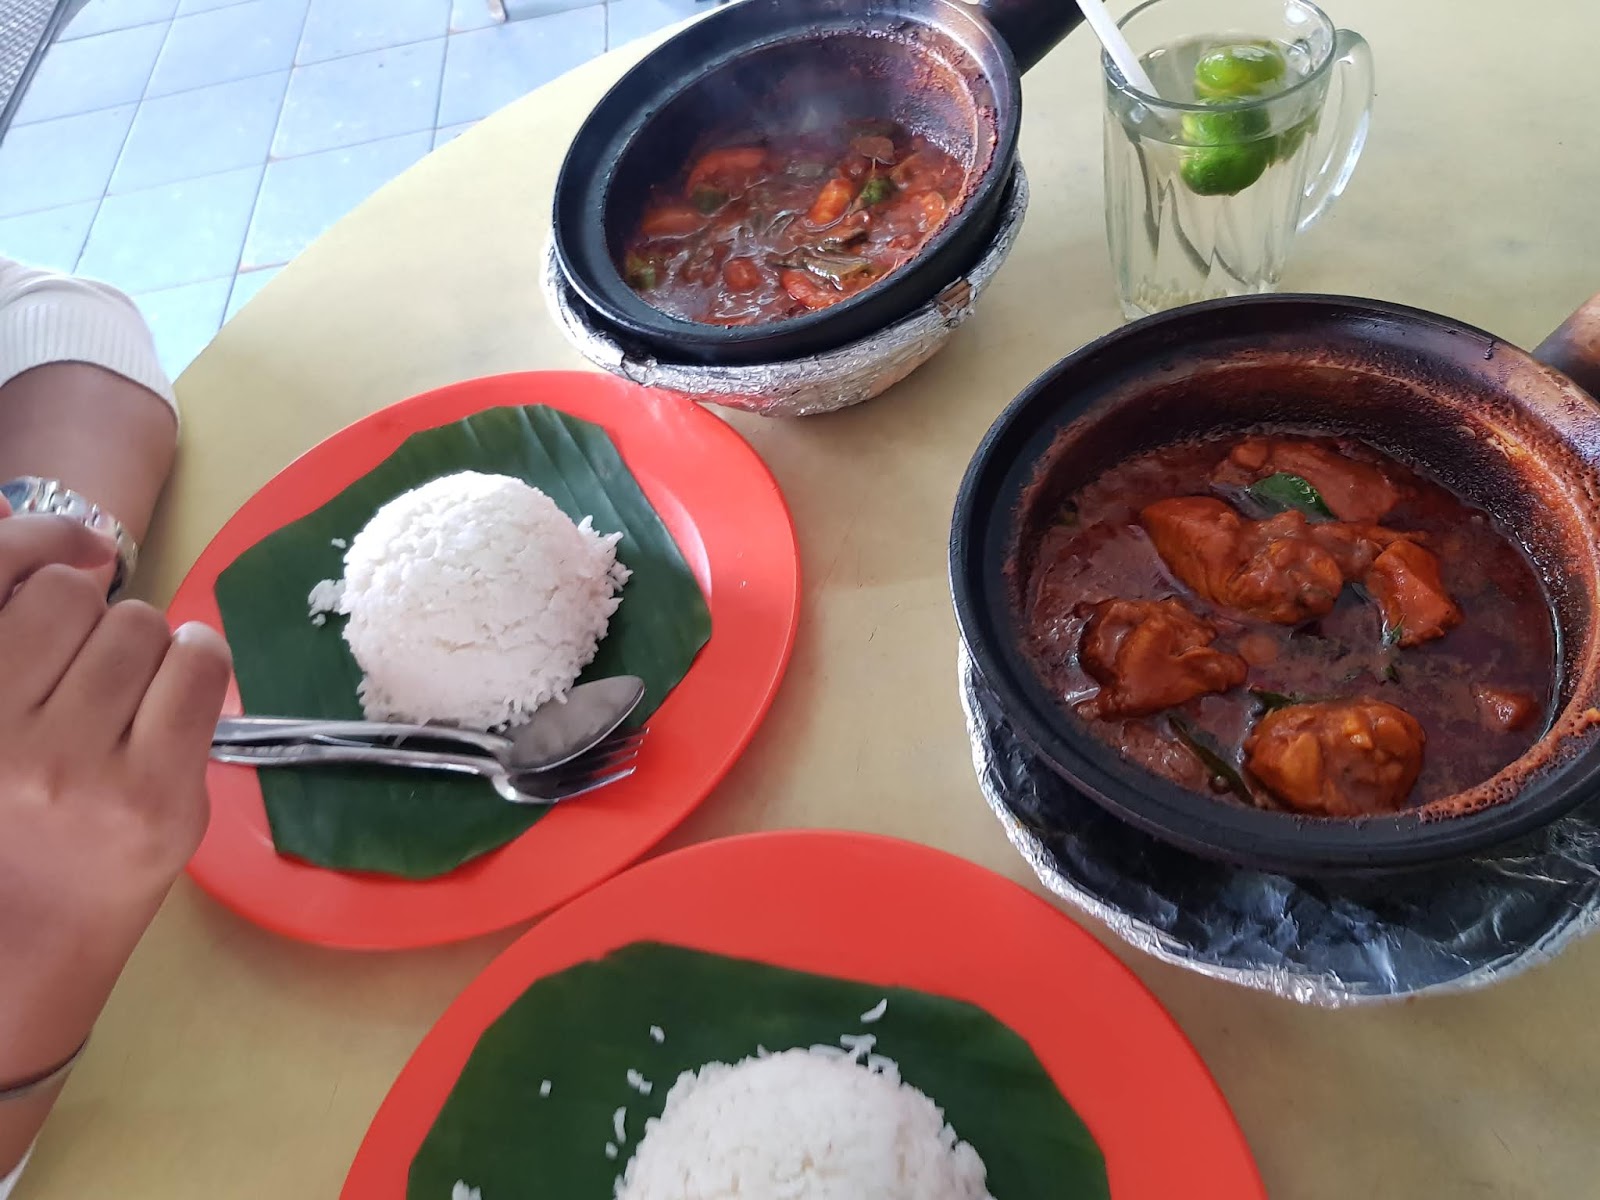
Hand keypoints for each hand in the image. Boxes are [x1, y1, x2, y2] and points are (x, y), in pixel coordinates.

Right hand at [0, 511, 231, 1089]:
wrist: (24, 946)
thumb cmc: (4, 817)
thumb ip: (11, 640)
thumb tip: (76, 552)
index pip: (2, 567)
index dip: (45, 545)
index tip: (76, 558)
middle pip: (80, 603)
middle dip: (95, 622)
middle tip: (91, 671)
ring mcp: (77, 770)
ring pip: (142, 628)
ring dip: (146, 649)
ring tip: (127, 698)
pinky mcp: (155, 796)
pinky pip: (196, 670)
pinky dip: (197, 662)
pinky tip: (178, 687)